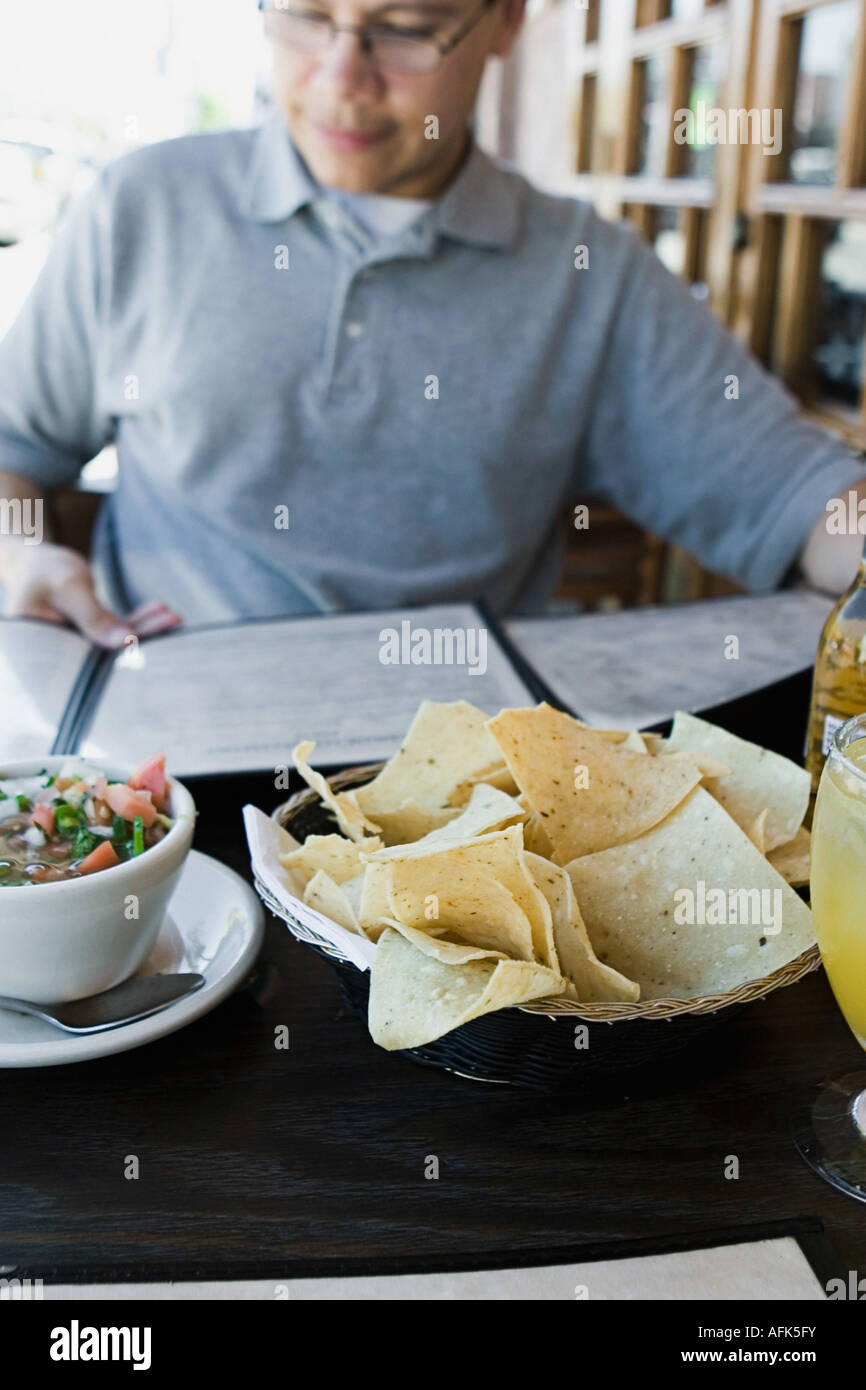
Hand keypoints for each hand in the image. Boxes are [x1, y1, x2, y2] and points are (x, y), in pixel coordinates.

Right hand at [1, 539, 180, 646]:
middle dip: (143, 636)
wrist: (31, 560)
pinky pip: (117, 631)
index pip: (89, 656)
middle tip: (174, 620)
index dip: (123, 651)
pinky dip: (138, 619)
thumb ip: (94, 618)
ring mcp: (75, 646)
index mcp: (42, 651)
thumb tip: (126, 643)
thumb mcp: (69, 588)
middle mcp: (59, 655)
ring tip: (174, 615)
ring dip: (147, 627)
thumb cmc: (44, 569)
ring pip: (117, 640)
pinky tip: (161, 609)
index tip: (154, 642)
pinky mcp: (88, 636)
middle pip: (107, 650)